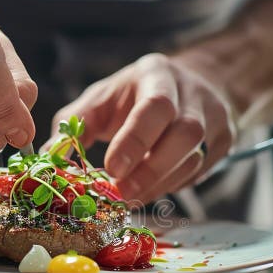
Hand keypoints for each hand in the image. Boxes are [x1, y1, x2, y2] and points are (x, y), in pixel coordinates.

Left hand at [46, 53, 235, 203]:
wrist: (188, 85)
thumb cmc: (134, 95)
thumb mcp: (101, 98)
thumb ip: (75, 124)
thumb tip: (48, 157)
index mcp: (158, 75)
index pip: (155, 106)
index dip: (135, 141)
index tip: (112, 169)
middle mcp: (194, 94)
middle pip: (186, 134)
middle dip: (151, 170)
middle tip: (121, 194)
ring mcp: (215, 118)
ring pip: (195, 158)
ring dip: (159, 184)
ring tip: (130, 197)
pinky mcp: (224, 142)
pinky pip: (200, 172)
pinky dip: (171, 185)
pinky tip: (150, 189)